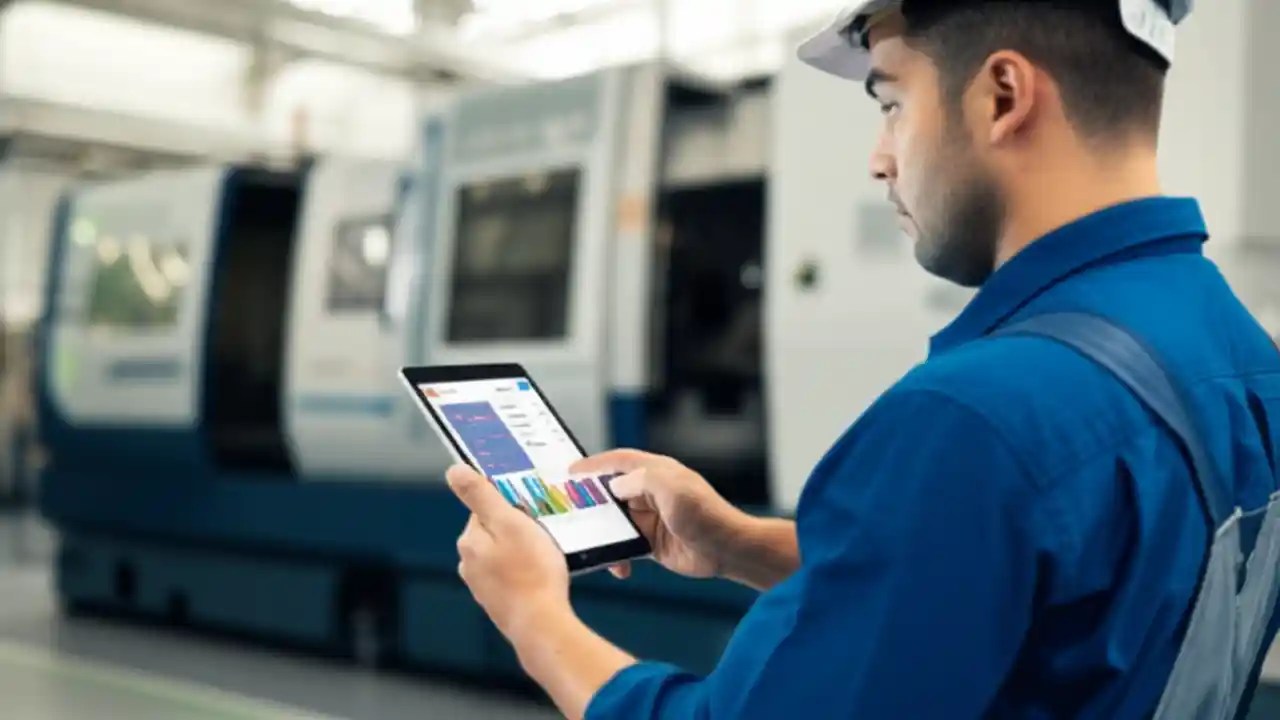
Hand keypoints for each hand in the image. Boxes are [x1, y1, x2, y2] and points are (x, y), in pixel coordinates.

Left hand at [447, 465, 571, 640]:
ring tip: (544, 560)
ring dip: (523, 553)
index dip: (511, 508)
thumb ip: (481, 496)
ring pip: (504, 555)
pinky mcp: (498, 602)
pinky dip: (525, 574)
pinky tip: (540, 579)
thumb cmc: (531, 572)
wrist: (541, 624)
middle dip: (517, 531)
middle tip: (542, 536)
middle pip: (495, 532)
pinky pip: (512, 577)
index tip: (531, 515)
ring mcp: (483, 586)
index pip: (485, 509)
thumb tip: (454, 471)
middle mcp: (469, 564)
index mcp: (469, 541)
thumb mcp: (509, 522)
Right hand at [570, 449, 744, 580]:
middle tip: (570, 512)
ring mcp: (650, 518)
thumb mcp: (672, 489)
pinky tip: (619, 567)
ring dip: (602, 532)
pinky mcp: (651, 542)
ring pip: (614, 521)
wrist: (727, 549)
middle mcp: (650, 492)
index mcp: (656, 472)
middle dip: (591, 501)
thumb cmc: (705, 515)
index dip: (594, 464)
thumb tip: (615, 486)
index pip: (619, 462)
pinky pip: (624, 546)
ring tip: (589, 543)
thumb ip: (641, 481)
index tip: (571, 471)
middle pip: (611, 492)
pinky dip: (617, 556)